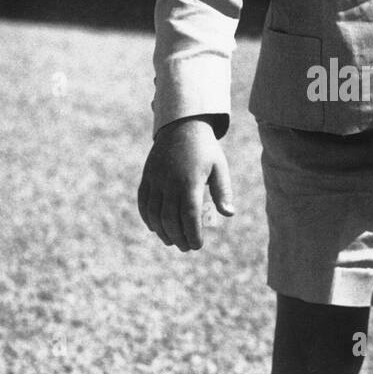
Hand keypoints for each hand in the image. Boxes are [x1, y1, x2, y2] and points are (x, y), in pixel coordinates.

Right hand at [137, 117, 234, 251]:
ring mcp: (156, 179)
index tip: (197, 245)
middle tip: (186, 247)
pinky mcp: (147, 177)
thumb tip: (229, 214)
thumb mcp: (219, 167)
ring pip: (154, 213)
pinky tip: (155, 228)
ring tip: (172, 241)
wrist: (182, 126)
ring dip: (162, 231)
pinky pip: (143, 202)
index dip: (192, 234)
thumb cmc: (205, 149)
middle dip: (178, 237)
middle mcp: (170, 181)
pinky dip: (147, 217)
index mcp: (190, 181)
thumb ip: (223, 191)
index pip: (190, 215)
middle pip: (170, 218)